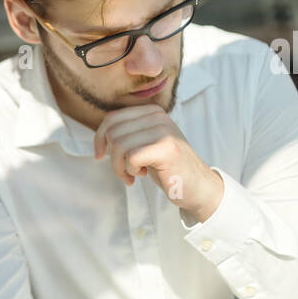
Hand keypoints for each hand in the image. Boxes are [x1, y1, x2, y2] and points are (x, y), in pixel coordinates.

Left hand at [93, 105, 223, 220]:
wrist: (197, 185)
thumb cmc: (167, 167)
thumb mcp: (146, 143)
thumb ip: (128, 133)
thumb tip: (100, 135)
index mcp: (151, 112)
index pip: (112, 118)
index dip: (100, 138)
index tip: (100, 155)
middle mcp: (158, 117)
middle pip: (113, 132)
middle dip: (112, 157)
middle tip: (125, 171)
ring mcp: (163, 131)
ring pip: (119, 145)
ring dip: (120, 167)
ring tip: (132, 174)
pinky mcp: (166, 148)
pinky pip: (131, 158)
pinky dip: (130, 171)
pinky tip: (142, 175)